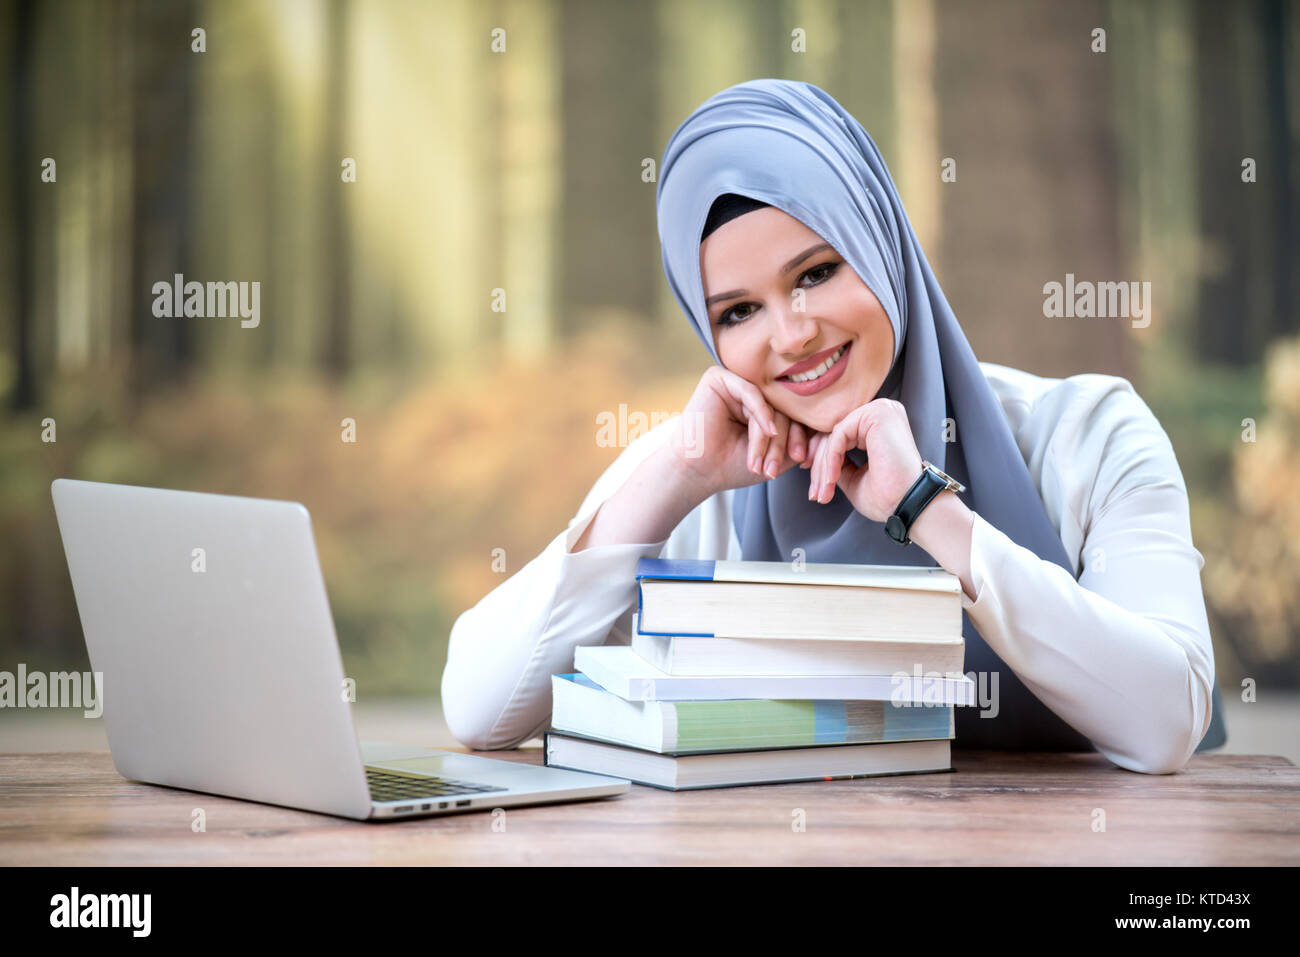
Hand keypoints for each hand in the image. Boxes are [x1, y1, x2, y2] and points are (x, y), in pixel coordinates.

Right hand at [669, 366, 814, 497]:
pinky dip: (761, 414)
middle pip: (782, 408)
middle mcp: (750, 391)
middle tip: (777, 468)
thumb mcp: (775, 453)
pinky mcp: (719, 378)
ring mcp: (735, 382)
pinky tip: (767, 432)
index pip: (791, 413)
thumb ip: (799, 440)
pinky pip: (752, 392)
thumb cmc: (731, 465)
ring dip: (769, 437)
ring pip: (769, 403)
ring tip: (763, 463)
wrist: (697, 472)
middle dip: (783, 441)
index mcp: (761, 405)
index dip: (800, 437)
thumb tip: (829, 431)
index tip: (802, 461)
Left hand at [806, 398, 923, 520]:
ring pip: (833, 436)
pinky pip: (838, 435)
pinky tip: (832, 480)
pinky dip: (830, 460)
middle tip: (815, 494)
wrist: (910, 504)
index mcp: (879, 424)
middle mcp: (881, 411)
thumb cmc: (888, 496)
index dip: (822, 462)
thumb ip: (838, 462)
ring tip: (823, 493)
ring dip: (823, 468)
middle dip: (820, 467)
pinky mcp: (877, 414)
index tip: (815, 488)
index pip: (839, 436)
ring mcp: (880, 410)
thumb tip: (815, 458)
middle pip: (834, 435)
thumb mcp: (854, 477)